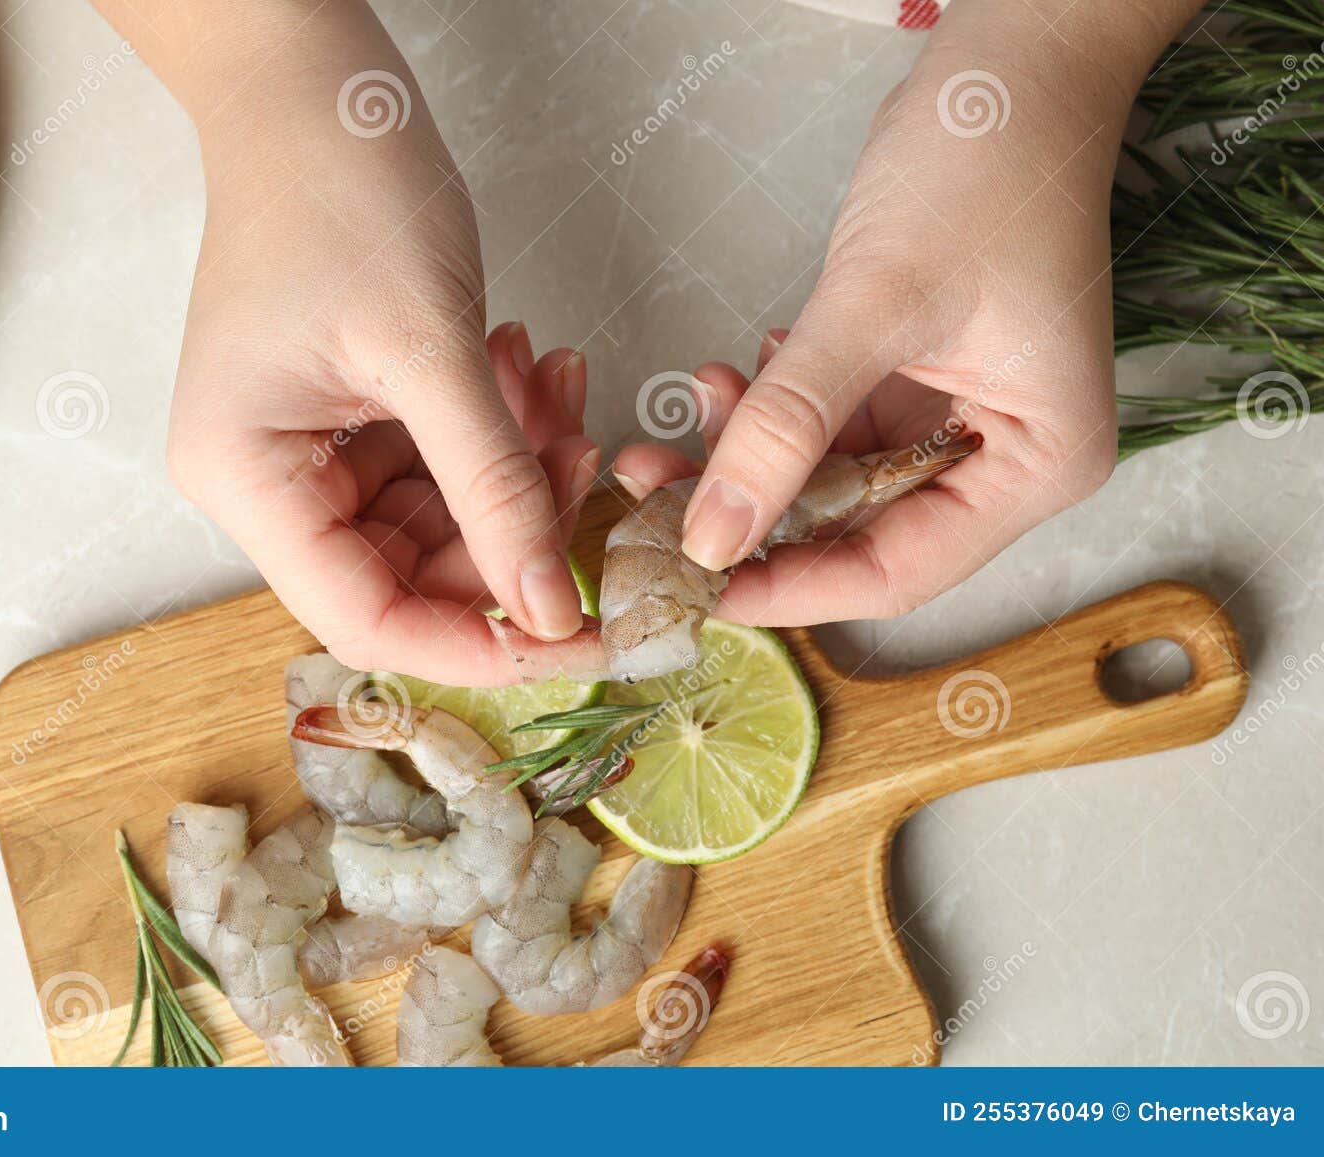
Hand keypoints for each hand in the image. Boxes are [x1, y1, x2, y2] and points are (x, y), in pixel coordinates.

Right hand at [119, 2, 596, 682]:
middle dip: (510, 532)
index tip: (576, 633)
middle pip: (410, 574)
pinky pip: (442, 463)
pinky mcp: (351, 417)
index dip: (473, 643)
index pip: (363, 618)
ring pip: (440, 520)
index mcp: (245, 477)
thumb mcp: (433, 350)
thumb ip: (495, 489)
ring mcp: (308, 449)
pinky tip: (527, 366)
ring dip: (516, 469)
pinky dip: (500, 432)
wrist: (313, 87)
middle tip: (585, 467)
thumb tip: (552, 609)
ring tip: (552, 385)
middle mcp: (266, 479)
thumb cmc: (338, 188)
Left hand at [616, 0, 1195, 626]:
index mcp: (1039, 465)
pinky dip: (774, 409)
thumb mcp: (876, 305)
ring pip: (830, 479)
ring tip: (684, 412)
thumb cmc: (986, 167)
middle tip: (654, 496)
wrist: (1013, 65)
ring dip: (750, 453)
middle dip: (753, 513)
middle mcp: (1006, 458)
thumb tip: (712, 532)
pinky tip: (738, 372)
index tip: (698, 590)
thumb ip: (788, 425)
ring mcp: (960, 418)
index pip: (899, 570)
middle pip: (857, 530)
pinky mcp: (917, 379)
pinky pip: (828, 425)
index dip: (792, 588)